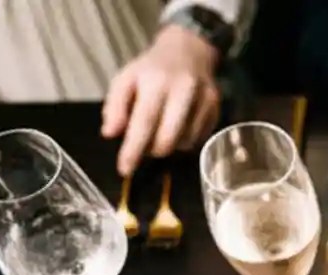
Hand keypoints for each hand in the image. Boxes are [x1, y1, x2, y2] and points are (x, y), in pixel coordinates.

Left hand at [102, 24, 221, 175]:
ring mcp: (204, 100)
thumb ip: (115, 106)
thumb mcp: (125, 79)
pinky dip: (185, 140)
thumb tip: (110, 134)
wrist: (189, 50)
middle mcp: (184, 90)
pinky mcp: (217, 108)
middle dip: (153, 150)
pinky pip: (199, 139)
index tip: (125, 169)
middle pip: (168, 139)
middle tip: (144, 145)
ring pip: (185, 143)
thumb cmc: (152, 69)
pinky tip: (179, 126)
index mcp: (156, 82)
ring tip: (162, 130)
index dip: (133, 149)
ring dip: (170, 145)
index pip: (144, 122)